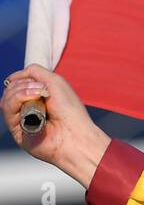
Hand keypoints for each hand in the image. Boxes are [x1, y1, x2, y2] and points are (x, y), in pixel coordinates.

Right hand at [2, 64, 109, 186]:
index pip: (17, 84)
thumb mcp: (55, 81)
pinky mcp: (16, 130)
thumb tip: (12, 77)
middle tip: (40, 90)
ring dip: (21, 92)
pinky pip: (7, 109)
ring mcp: (21, 120)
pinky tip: (32, 103)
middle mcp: (28, 109)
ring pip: (6, 99)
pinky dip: (18, 100)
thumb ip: (33, 71)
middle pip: (10, 90)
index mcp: (37, 98)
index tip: (36, 81)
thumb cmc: (69, 109)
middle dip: (22, 85)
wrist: (75, 133)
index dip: (22, 79)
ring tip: (38, 95)